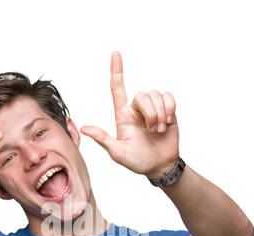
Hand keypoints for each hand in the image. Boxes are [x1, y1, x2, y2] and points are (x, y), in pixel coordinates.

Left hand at [80, 52, 179, 179]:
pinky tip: (167, 123)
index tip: (115, 53)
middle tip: (152, 130)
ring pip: (156, 95)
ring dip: (160, 114)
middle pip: (142, 95)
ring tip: (158, 130)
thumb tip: (84, 128)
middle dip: (150, 113)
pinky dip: (169, 110)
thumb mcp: (117, 153)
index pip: (117, 89)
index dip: (117, 71)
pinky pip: (169, 98)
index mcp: (122, 116)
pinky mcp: (167, 109)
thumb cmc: (137, 161)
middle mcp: (136, 109)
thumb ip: (103, 139)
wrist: (160, 165)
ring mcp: (152, 108)